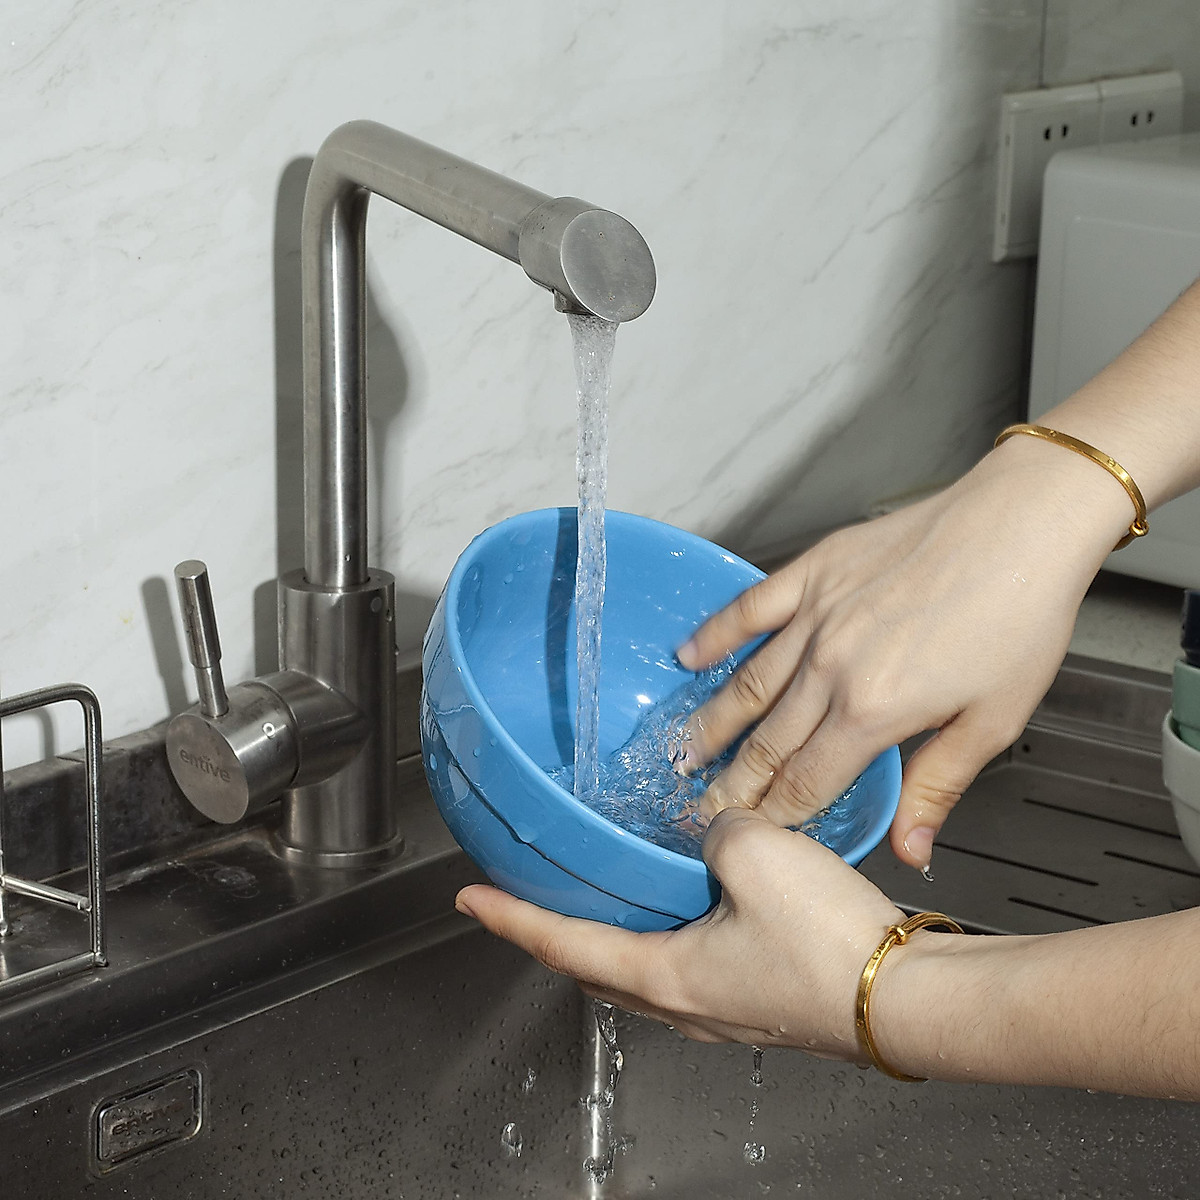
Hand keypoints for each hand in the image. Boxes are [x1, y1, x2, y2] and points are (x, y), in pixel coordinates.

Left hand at [455, 808, 903, 1056]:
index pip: (562, 943)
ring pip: (643, 971)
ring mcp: (726, 1007)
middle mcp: (687, 1003)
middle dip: (554, 934)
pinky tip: (693, 908)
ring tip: (602, 900)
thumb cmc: (834, 948)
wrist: (911, 996)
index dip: (510, 917)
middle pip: (595, 967)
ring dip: (611, 937)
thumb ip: (716, 827)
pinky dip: (667, 936)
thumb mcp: (754, 854)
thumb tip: (715, 829)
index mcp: (666, 974)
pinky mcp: (762, 998)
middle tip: (530, 902)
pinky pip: (692, 966)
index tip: (473, 900)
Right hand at [675, 438, 1129, 867]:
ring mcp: (816, 616)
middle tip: (700, 811)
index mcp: (873, 710)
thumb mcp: (993, 720)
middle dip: (731, 786)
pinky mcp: (814, 572)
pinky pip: (749, 609)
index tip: (749, 834)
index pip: (804, 781)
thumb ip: (937, 787)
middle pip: (766, 742)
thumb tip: (908, 850)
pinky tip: (690, 657)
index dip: (773, 816)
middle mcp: (831, 666)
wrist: (1021, 524)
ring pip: (747, 684)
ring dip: (711, 726)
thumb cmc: (1019, 615)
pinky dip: (715, 636)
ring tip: (684, 753)